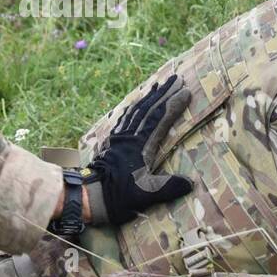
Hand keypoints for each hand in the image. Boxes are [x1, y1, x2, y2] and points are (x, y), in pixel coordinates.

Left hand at [85, 74, 193, 224]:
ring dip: (148, 97)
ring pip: (135, 110)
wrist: (86, 198)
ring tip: (158, 85)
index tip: (187, 92)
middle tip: (177, 79)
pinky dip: (133, 108)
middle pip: (147, 108)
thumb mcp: (145, 195)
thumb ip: (168, 188)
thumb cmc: (116, 197)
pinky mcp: (111, 143)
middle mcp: (128, 137)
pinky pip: (124, 118)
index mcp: (139, 146)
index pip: (159, 119)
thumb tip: (191, 183)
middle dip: (163, 92)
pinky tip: (135, 105)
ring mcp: (118, 138)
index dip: (173, 105)